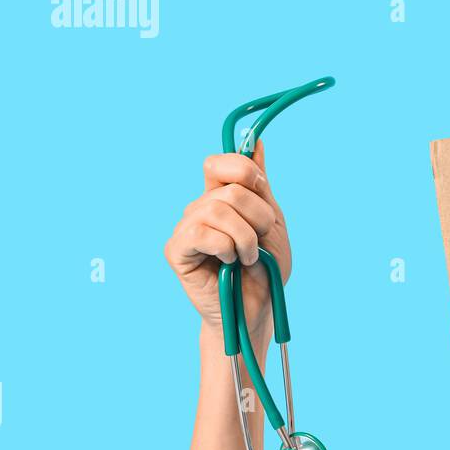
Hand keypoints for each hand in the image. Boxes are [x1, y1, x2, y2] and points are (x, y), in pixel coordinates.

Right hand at [164, 140, 291, 342]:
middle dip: (258, 216)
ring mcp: (186, 228)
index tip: (262, 193)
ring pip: (218, 210)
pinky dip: (226, 248)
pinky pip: (202, 234)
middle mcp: (199, 208)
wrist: (258, 308)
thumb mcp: (272, 221)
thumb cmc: (266, 269)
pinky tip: (229, 263)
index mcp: (221, 197)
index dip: (245, 172)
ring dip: (246, 237)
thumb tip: (257, 141)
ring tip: (247, 256)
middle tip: (260, 240)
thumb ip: (260, 184)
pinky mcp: (176, 251)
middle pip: (229, 189)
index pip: (219, 163)